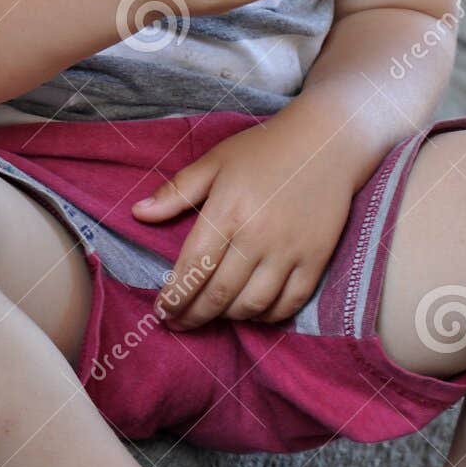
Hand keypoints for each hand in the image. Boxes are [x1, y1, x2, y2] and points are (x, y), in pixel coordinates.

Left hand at [131, 117, 352, 328]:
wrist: (327, 142)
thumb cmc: (265, 150)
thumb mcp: (215, 161)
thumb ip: (177, 191)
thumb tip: (138, 213)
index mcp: (227, 211)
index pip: (193, 269)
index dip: (174, 298)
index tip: (162, 311)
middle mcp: (257, 236)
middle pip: (219, 295)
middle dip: (193, 316)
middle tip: (179, 324)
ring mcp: (289, 251)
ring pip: (252, 305)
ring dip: (227, 317)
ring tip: (213, 313)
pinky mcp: (315, 259)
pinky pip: (289, 304)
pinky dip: (267, 316)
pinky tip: (252, 310)